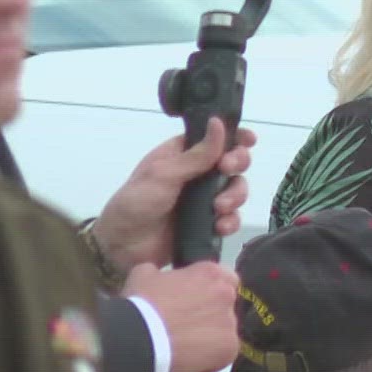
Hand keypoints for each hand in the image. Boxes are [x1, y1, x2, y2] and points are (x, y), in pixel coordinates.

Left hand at [92, 118, 256, 270]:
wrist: (122, 248)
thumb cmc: (135, 203)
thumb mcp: (163, 174)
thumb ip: (196, 154)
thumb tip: (218, 123)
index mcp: (181, 154)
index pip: (214, 138)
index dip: (235, 137)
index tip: (249, 140)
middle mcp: (197, 174)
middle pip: (233, 162)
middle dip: (237, 165)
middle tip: (227, 170)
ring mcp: (204, 199)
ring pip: (236, 190)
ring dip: (235, 196)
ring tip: (219, 207)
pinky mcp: (208, 223)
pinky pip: (231, 218)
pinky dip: (230, 221)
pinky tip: (220, 226)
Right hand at [125, 261, 241, 371]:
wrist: (140, 337)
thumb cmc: (142, 303)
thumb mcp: (144, 274)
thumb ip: (161, 272)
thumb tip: (161, 277)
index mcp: (211, 273)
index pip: (225, 277)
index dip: (209, 288)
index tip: (195, 299)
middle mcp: (227, 295)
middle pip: (224, 304)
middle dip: (209, 312)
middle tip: (186, 323)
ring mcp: (231, 323)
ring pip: (224, 330)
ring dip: (209, 335)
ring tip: (185, 345)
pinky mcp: (229, 349)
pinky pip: (222, 353)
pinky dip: (209, 358)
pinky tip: (189, 360)